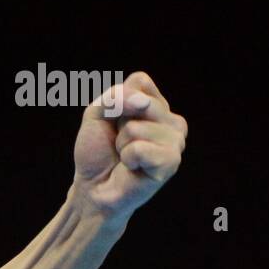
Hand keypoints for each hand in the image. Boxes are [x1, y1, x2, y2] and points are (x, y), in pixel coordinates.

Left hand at [71, 70, 187, 225]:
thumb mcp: (97, 114)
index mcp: (157, 105)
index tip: (112, 121)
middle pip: (141, 102)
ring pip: (137, 127)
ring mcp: (175, 141)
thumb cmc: (98, 152)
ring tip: (125, 157)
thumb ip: (114, 97)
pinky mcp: (172, 162)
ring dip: (122, 144)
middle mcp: (172, 120)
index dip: (117, 101)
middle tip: (118, 143)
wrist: (93, 187)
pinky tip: (132, 168)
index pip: (140, 81)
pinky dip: (128, 158)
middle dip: (117, 123)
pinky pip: (140, 148)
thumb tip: (141, 102)